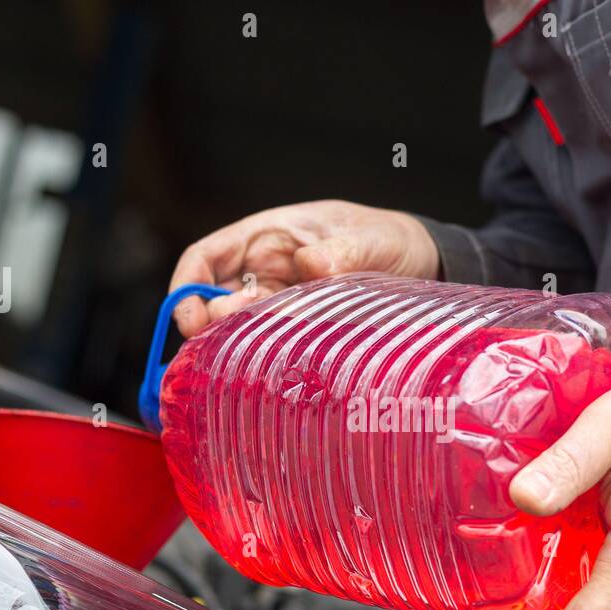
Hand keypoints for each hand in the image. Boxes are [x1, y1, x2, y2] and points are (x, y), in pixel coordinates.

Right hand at [169, 199, 439, 335]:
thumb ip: (344, 250)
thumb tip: (312, 264)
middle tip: (219, 344)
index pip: (206, 257)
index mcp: (268, 234)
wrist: (422, 263)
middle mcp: (265, 269)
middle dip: (209, 324)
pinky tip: (268, 372)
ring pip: (241, 326)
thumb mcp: (372, 237)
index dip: (188, 286)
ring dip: (235, 344)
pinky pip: (271, 344)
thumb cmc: (389, 238)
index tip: (189, 317)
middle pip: (216, 299)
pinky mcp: (300, 328)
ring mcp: (282, 301)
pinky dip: (263, 357)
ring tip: (240, 361)